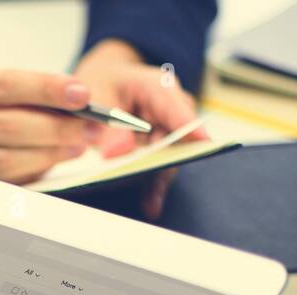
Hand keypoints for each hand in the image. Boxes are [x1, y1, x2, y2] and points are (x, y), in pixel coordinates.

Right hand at [0, 69, 98, 196]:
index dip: (45, 88)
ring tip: (76, 145)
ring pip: (2, 163)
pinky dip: (27, 175)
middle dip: (56, 127)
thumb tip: (66, 104)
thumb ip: (4, 92)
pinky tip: (47, 164)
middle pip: (6, 127)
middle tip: (89, 127)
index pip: (1, 85)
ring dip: (47, 154)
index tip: (80, 93)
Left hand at [73, 40, 209, 216]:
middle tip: (153, 179)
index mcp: (157, 87)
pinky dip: (151, 187)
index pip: (177, 106)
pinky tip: (150, 206)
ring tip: (150, 203)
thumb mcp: (95, 100)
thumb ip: (104, 126)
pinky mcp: (157, 151)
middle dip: (166, 160)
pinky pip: (157, 170)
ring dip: (157, 179)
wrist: (96, 88)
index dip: (189, 126)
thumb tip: (115, 153)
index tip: (201, 142)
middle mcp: (169, 110)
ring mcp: (166, 132)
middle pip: (178, 139)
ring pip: (169, 158)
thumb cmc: (99, 86)